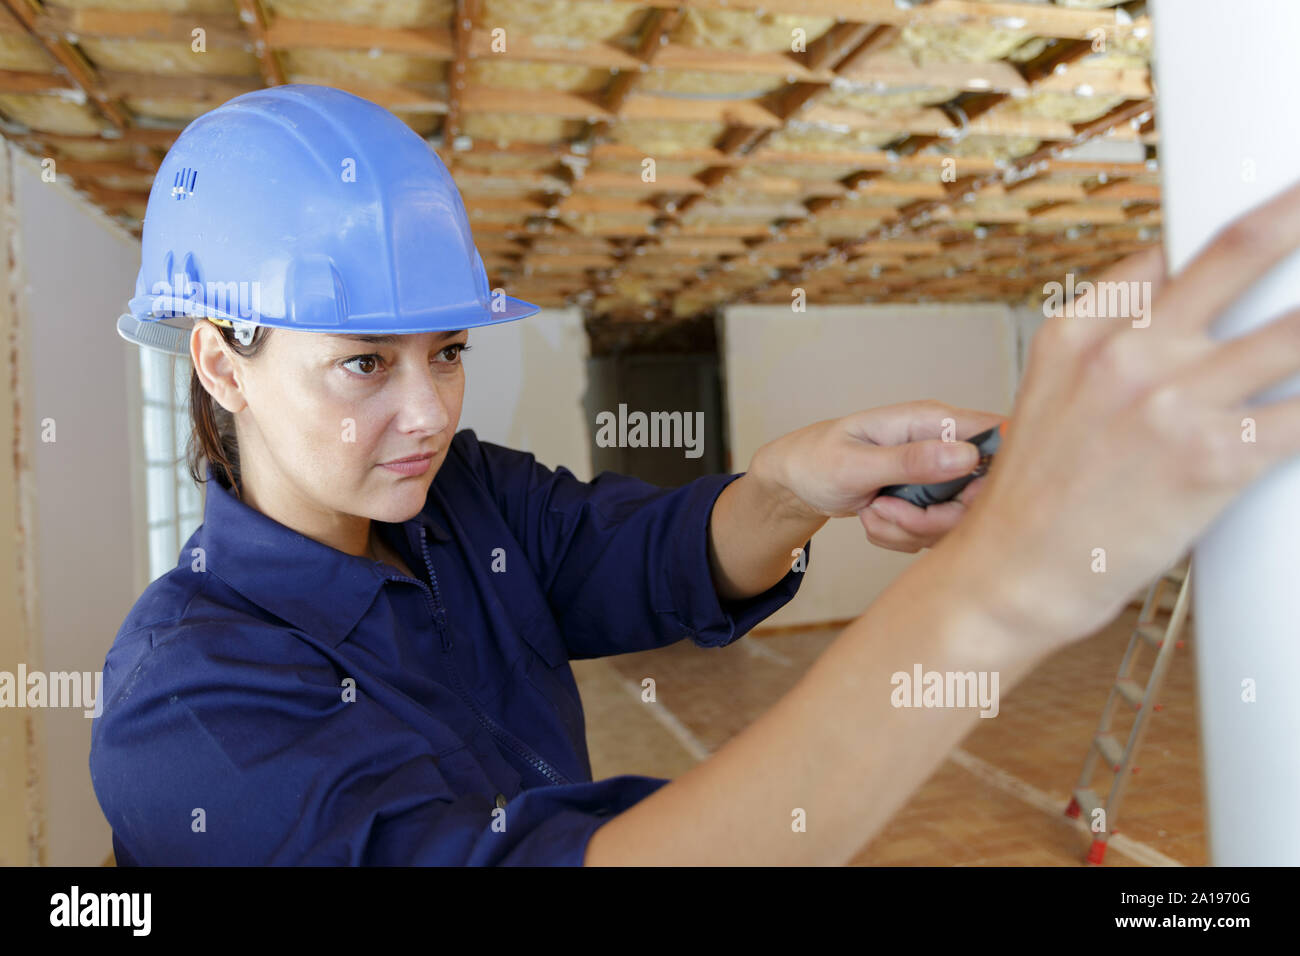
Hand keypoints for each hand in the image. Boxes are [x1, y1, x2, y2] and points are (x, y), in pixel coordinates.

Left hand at [752, 402, 1004, 552]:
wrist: (798, 481)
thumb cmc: (818, 459)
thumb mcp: (856, 463)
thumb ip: (911, 461)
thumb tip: (967, 456)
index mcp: (930, 420)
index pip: (995, 434)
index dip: (991, 474)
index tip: (959, 499)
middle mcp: (942, 446)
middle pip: (979, 494)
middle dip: (933, 518)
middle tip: (885, 511)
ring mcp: (938, 476)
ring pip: (955, 521)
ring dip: (909, 529)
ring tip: (872, 510)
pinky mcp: (930, 502)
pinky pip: (933, 533)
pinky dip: (900, 535)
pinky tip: (875, 517)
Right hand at [936, 177, 1299, 650]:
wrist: (1015, 576)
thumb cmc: (1037, 504)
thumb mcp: (1051, 399)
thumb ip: (1112, 352)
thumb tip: (1181, 330)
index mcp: (1078, 331)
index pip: (1168, 254)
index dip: (1225, 237)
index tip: (1264, 228)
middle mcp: (1126, 351)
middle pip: (1238, 251)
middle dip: (1295, 218)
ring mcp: (1171, 399)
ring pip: (1294, 331)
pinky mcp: (1215, 456)